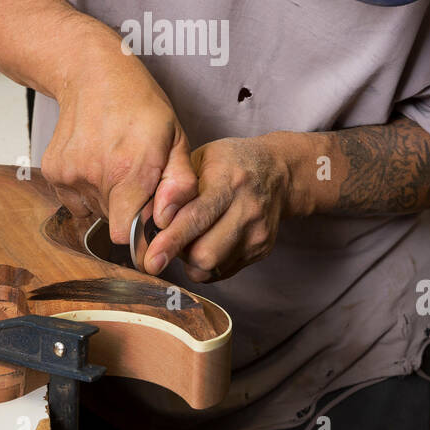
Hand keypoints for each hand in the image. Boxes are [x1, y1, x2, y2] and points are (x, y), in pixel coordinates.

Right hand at [41, 49, 197, 247]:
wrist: (92, 74)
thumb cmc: (141, 105)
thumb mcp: (177, 138)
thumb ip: (180, 184)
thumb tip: (167, 220)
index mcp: (132, 171)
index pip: (125, 234)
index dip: (139, 232)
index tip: (147, 218)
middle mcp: (97, 175)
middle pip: (113, 222)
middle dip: (128, 209)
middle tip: (136, 177)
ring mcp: (70, 174)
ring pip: (95, 210)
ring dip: (107, 198)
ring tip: (115, 164)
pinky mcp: (53, 172)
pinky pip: (74, 201)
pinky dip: (86, 190)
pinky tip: (95, 162)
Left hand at [146, 135, 290, 281]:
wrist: (278, 172)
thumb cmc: (230, 162)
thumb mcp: (199, 158)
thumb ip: (174, 186)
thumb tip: (151, 221)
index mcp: (229, 182)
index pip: (196, 218)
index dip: (171, 241)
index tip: (151, 259)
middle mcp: (247, 210)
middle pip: (205, 253)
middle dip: (179, 252)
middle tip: (171, 236)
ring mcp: (257, 234)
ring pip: (212, 267)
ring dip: (192, 259)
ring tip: (193, 235)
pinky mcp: (261, 250)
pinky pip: (222, 271)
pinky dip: (207, 263)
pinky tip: (209, 239)